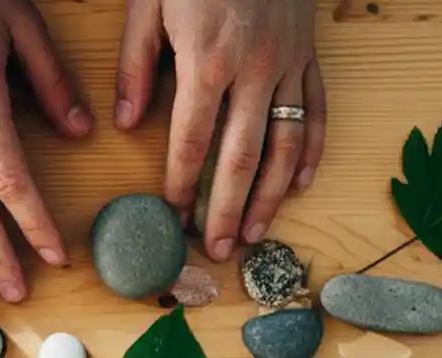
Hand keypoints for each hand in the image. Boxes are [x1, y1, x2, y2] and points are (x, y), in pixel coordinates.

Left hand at [116, 0, 326, 260]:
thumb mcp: (149, 2)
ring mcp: (289, 64)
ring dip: (270, 196)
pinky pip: (316, 112)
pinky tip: (299, 186)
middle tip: (217, 248)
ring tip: (256, 235)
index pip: (191, 140)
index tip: (172, 217)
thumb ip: (136, 64)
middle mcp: (254, 70)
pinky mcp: (311, 55)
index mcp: (207, 60)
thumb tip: (125, 122)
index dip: (180, 185)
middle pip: (241, 158)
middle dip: (227, 209)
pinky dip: (311, 153)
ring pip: (285, 146)